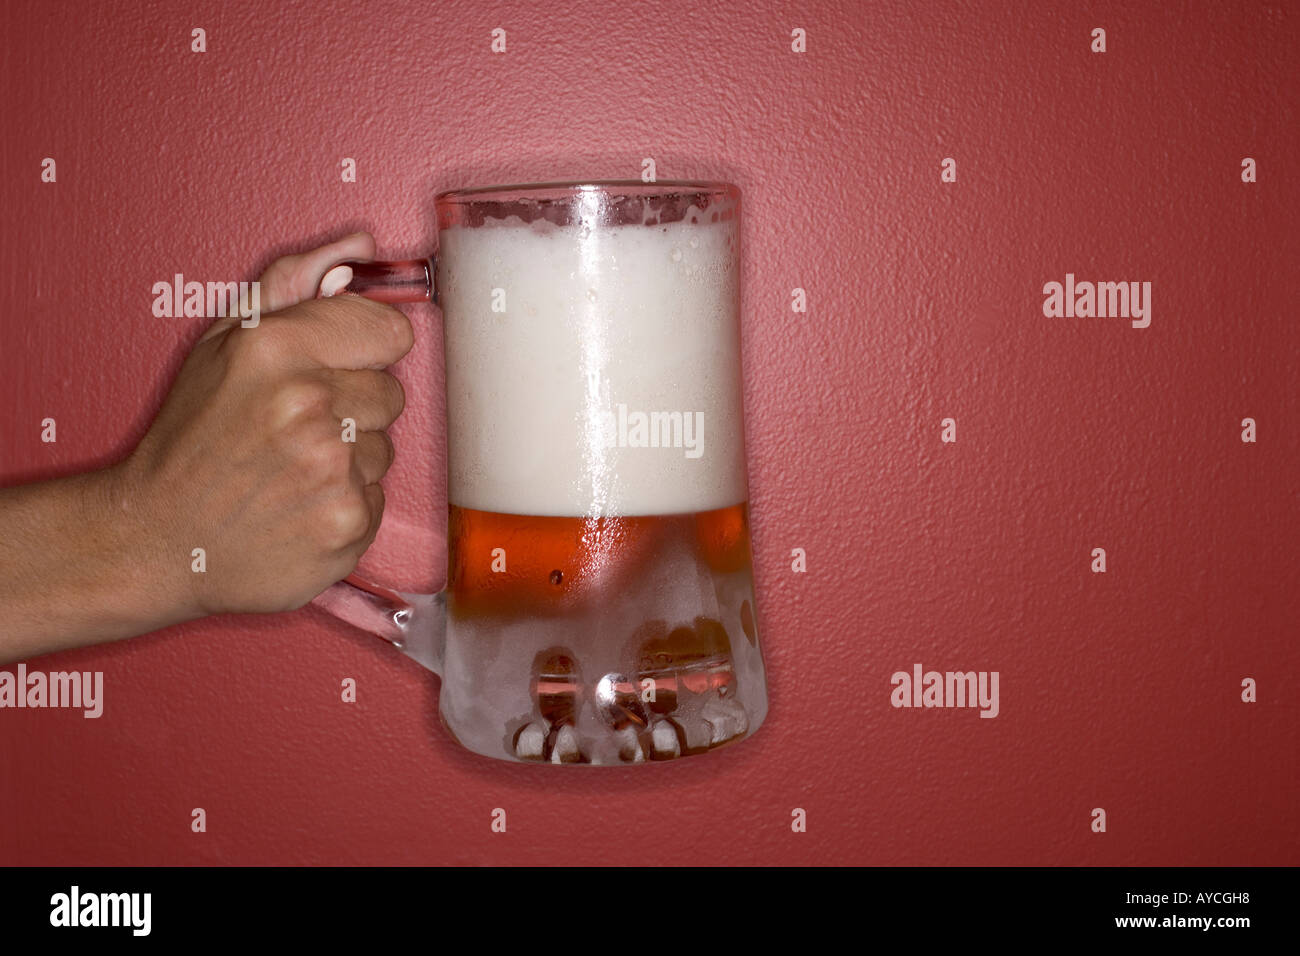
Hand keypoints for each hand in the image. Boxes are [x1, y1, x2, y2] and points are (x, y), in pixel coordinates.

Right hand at [111, 233, 413, 616]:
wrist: (158, 535)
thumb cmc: (192, 436)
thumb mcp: (224, 341)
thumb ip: (294, 283)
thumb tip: (360, 248)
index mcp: (276, 348)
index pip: (391, 330)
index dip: (365, 348)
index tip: (335, 366)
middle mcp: (307, 405)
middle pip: (391, 391)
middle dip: (352, 405)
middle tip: (293, 426)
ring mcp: (331, 468)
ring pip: (385, 445)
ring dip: (349, 456)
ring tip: (291, 467)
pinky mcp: (347, 522)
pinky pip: (379, 494)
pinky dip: (347, 500)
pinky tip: (300, 502)